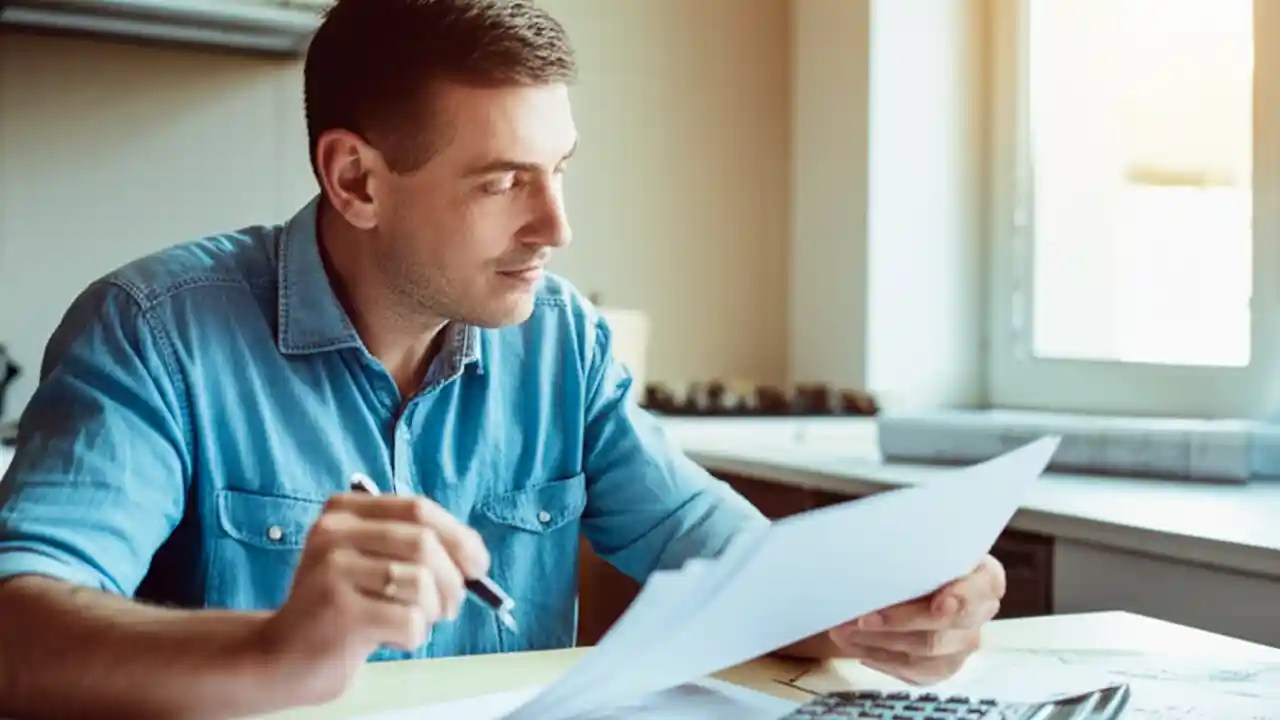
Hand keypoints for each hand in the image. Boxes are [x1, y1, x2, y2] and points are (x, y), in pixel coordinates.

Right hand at [253, 493, 489, 704]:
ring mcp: (333, 571)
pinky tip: (387, 639)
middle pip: (424, 543)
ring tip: (413, 622)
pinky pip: (409, 621)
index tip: (477, 564)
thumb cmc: (340, 607)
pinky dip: (412, 637)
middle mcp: (334, 533)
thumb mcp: (368, 561)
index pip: (419, 508)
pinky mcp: (339, 613)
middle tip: (449, 606)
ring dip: (432, 612)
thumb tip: (474, 557)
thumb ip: (413, 547)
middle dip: (452, 580)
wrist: (279, 655)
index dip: (459, 536)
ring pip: (421, 583)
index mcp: (343, 511)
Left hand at [827, 554, 1006, 684]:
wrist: (901, 580)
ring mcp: (962, 643)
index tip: (939, 604)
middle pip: (948, 625)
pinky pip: (914, 671)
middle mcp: (979, 611)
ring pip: (927, 652)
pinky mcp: (942, 666)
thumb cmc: (910, 554)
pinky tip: (855, 645)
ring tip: (843, 630)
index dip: (964, 597)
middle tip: (862, 617)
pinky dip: (880, 658)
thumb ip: (907, 546)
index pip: (986, 585)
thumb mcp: (913, 541)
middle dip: (901, 622)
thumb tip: (871, 548)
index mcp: (982, 575)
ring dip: (879, 642)